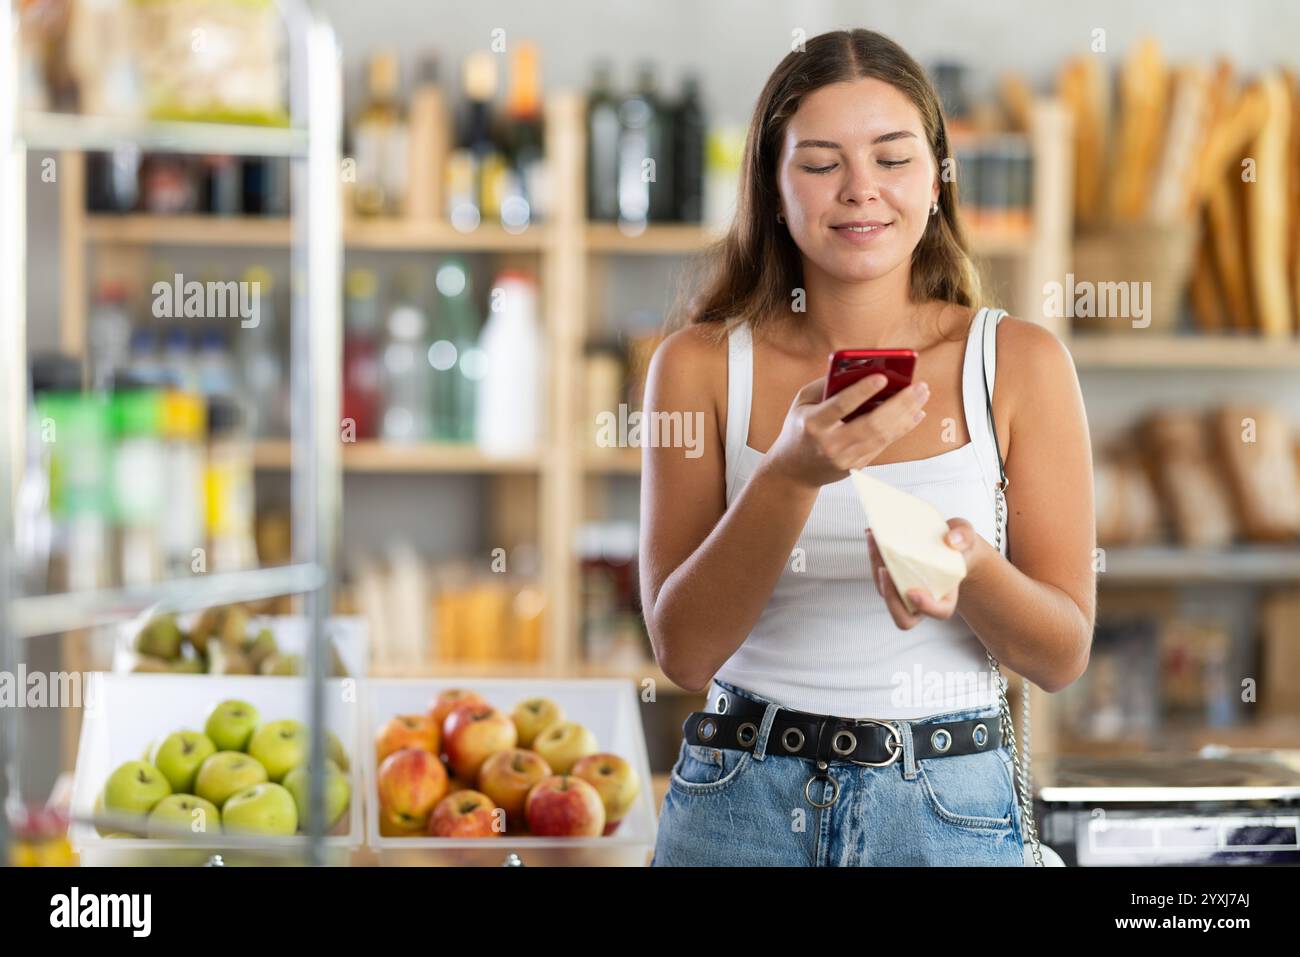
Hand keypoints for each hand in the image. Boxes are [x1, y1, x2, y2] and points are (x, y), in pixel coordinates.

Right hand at [760, 373, 930, 490]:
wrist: (794, 471)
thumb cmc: (800, 428)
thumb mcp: (803, 402)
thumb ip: (828, 385)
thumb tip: (862, 369)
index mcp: (813, 424)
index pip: (840, 406)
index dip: (861, 392)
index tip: (882, 377)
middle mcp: (830, 445)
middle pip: (872, 424)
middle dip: (899, 404)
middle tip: (919, 385)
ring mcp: (846, 459)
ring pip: (883, 436)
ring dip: (907, 414)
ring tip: (922, 395)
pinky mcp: (857, 466)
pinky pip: (884, 444)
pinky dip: (902, 427)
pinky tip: (915, 413)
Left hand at [865, 518, 982, 628]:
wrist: (947, 544)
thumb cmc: (959, 546)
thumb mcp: (967, 536)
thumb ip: (964, 537)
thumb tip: (952, 540)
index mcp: (946, 599)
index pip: (939, 612)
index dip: (926, 607)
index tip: (914, 592)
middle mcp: (922, 602)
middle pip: (902, 615)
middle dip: (891, 597)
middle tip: (884, 570)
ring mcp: (904, 593)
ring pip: (884, 591)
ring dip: (876, 567)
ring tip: (876, 539)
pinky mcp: (891, 580)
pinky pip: (878, 574)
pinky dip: (874, 555)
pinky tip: (873, 534)